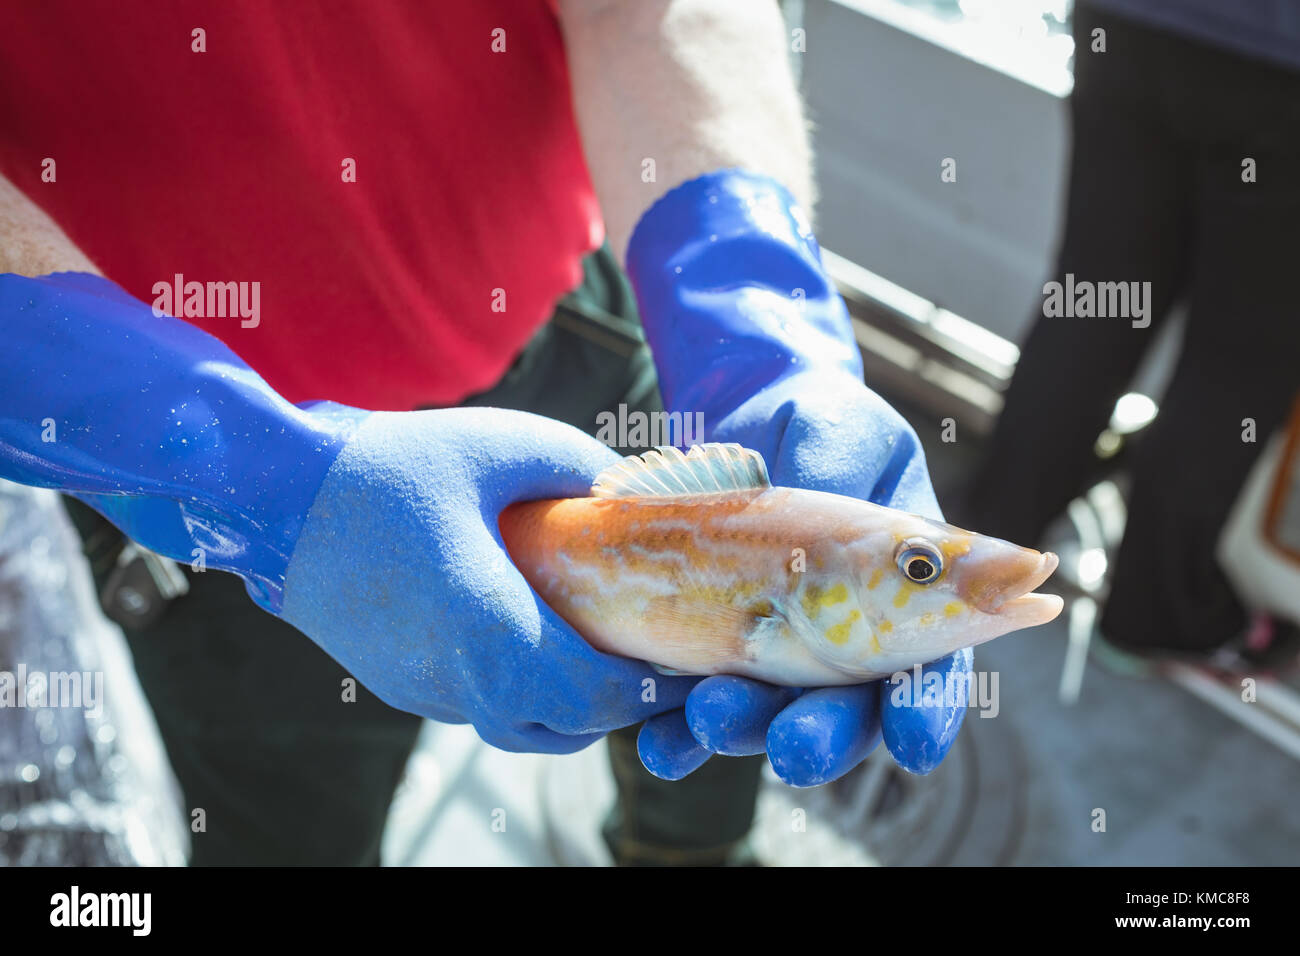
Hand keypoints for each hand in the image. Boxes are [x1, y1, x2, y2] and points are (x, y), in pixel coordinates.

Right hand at [0, 272, 693, 751]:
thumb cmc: (389, 469)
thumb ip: (577, 467)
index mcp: (492, 632)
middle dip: (620, 701)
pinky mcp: (401, 690)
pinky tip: (539, 644)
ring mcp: (427, 694)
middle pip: (570, 728)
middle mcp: (460, 682)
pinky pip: (484, 713)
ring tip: (603, 654)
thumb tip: (629, 491)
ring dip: (574, 707)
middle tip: (652, 652)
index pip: (598, 696)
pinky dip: (527, 698)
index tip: (681, 654)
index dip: (650, 686)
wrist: (275, 502)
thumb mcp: (499, 446)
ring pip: (525, 731)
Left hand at [642, 371, 971, 783]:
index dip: (926, 709)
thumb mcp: (842, 430)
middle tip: (796, 748)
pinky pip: (697, 707)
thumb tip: (860, 511)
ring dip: (745, 732)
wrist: (737, 413)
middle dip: (825, 738)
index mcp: (908, 593)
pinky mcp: (711, 652)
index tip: (911, 741)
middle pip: (850, 712)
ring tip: (709, 721)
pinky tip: (661, 744)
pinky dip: (678, 733)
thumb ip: (849, 474)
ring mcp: (777, 651)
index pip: (935, 666)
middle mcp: (848, 638)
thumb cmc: (816, 418)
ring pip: (771, 718)